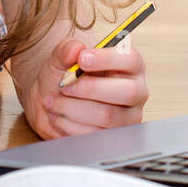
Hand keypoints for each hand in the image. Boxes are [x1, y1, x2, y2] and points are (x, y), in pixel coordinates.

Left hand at [22, 38, 147, 138]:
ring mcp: (127, 117)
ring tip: (54, 101)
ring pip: (108, 116)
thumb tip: (76, 49)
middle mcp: (136, 91)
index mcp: (130, 65)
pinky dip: (71, 124)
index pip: (130, 60)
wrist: (52, 100)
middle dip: (90, 88)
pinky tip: (58, 115)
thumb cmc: (65, 75)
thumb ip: (67, 49)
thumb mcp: (62, 57)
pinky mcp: (113, 137)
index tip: (82, 59)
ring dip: (74, 108)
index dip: (107, 59)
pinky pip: (95, 134)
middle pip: (127, 92)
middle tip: (65, 85)